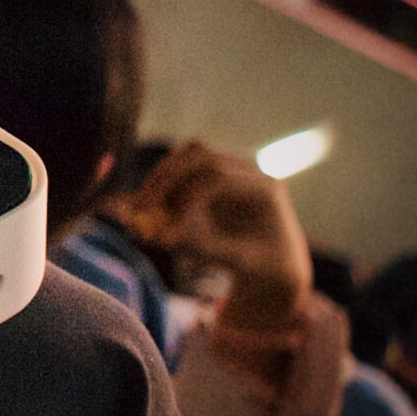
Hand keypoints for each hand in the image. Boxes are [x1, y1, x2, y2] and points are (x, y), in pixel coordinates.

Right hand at [108, 141, 310, 327]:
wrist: (277, 257)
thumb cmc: (261, 263)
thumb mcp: (236, 260)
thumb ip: (203, 247)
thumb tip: (161, 236)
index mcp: (265, 189)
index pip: (218, 178)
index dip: (186, 198)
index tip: (164, 224)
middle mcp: (250, 169)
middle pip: (202, 156)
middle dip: (167, 179)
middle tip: (140, 205)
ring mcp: (234, 165)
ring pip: (190, 152)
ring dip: (162, 174)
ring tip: (139, 203)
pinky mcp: (218, 169)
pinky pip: (185, 163)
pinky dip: (165, 178)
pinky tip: (150, 202)